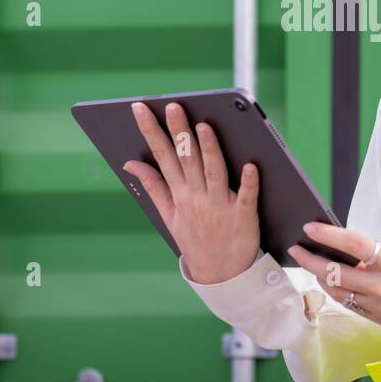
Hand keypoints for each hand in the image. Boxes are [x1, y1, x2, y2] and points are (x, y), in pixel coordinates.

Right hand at [121, 101, 260, 284]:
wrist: (221, 275)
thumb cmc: (195, 240)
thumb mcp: (168, 216)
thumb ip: (153, 186)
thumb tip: (130, 162)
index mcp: (179, 194)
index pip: (162, 156)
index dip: (151, 131)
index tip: (140, 109)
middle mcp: (197, 197)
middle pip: (187, 158)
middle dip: (179, 131)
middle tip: (173, 106)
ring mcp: (220, 207)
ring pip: (214, 172)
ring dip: (209, 150)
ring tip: (203, 127)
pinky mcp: (243, 216)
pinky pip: (246, 196)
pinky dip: (248, 182)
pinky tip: (250, 165)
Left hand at [288, 222, 380, 330]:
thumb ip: (379, 248)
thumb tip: (351, 247)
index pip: (353, 244)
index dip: (328, 235)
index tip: (309, 228)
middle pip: (335, 272)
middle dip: (311, 259)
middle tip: (296, 249)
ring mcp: (376, 305)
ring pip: (335, 290)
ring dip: (319, 276)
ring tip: (310, 263)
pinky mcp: (374, 318)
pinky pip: (346, 303)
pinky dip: (334, 290)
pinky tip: (327, 279)